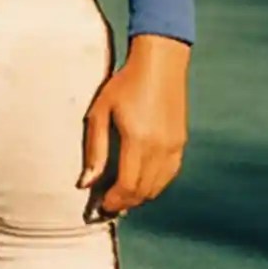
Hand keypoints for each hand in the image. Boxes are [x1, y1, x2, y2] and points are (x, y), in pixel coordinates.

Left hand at [80, 34, 189, 215]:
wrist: (160, 63)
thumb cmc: (124, 84)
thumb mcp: (100, 112)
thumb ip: (94, 150)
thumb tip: (86, 183)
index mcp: (138, 140)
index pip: (127, 186)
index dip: (114, 201)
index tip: (101, 205)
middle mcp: (160, 147)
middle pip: (143, 191)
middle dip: (125, 203)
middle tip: (109, 205)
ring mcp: (174, 146)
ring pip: (158, 187)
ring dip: (140, 196)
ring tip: (122, 196)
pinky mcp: (181, 142)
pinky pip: (169, 175)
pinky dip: (155, 185)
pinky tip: (141, 183)